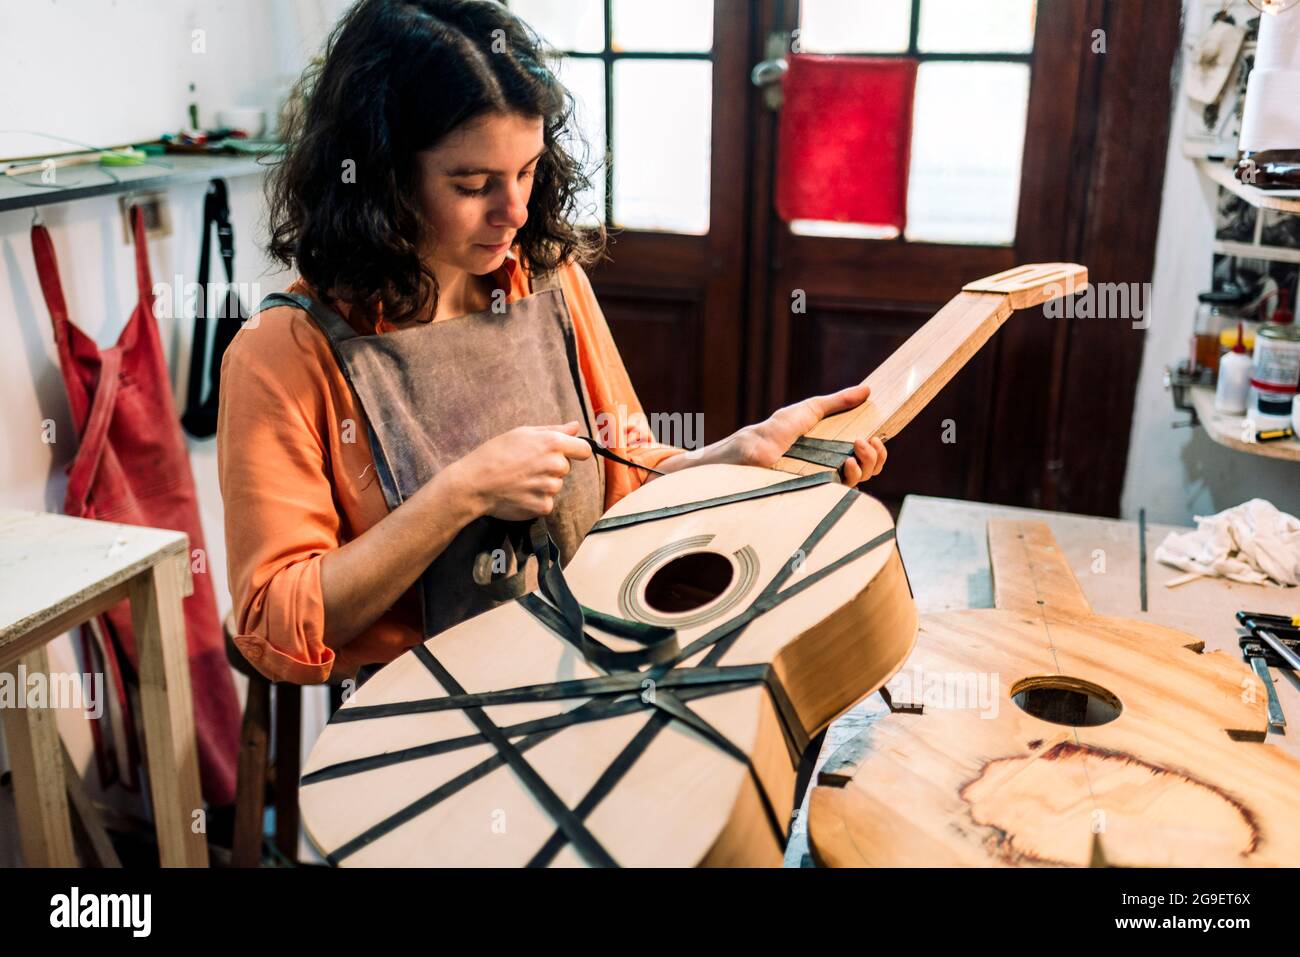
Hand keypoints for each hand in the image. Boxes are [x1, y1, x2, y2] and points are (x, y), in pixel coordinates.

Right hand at [459, 421, 593, 520]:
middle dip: (551, 467)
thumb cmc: (495, 454)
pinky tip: (519, 493)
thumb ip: (553, 430)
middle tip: (527, 466)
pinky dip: (535, 499)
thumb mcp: (522, 433)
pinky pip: (546, 502)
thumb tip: (575, 426)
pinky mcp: (543, 506)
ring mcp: (550, 488)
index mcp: (553, 443)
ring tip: (520, 480)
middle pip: (565, 468)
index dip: (576, 451)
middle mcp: (556, 465)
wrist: (475, 483)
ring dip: (542, 484)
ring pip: (555, 485)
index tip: (567, 454)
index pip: (584, 450)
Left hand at [739, 383, 886, 485]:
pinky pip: (845, 491)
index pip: (866, 454)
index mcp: (834, 447)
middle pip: (870, 469)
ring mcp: (826, 480)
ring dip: (868, 463)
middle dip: (877, 455)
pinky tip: (848, 463)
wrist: (756, 448)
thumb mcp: (811, 410)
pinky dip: (853, 476)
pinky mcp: (818, 492)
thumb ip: (838, 401)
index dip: (878, 448)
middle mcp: (833, 466)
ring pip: (861, 480)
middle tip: (867, 440)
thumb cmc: (777, 429)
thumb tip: (866, 389)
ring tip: (858, 446)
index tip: (876, 435)